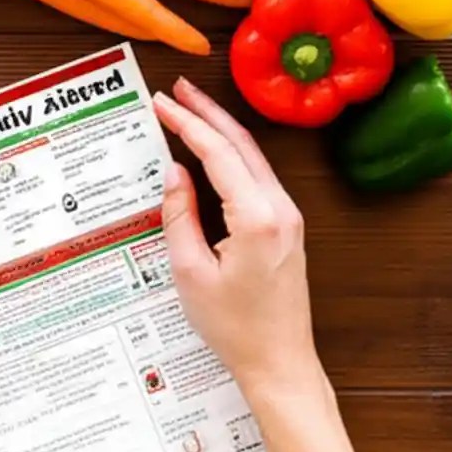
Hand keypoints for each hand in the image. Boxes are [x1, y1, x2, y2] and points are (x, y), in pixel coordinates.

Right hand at [154, 79, 324, 399]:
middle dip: (207, 112)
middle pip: (241, 144)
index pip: (217, 153)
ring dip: (222, 130)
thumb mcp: (190, 272)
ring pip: (252, 157)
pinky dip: (233, 155)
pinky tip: (213, 150)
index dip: (187, 123)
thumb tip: (174, 174)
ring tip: (192, 109)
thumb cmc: (234, 327)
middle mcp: (280, 210)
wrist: (279, 361)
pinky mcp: (287, 227)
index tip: (162, 103)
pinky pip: (258, 177)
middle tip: (177, 89)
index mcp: (256, 218)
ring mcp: (288, 217)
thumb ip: (179, 216)